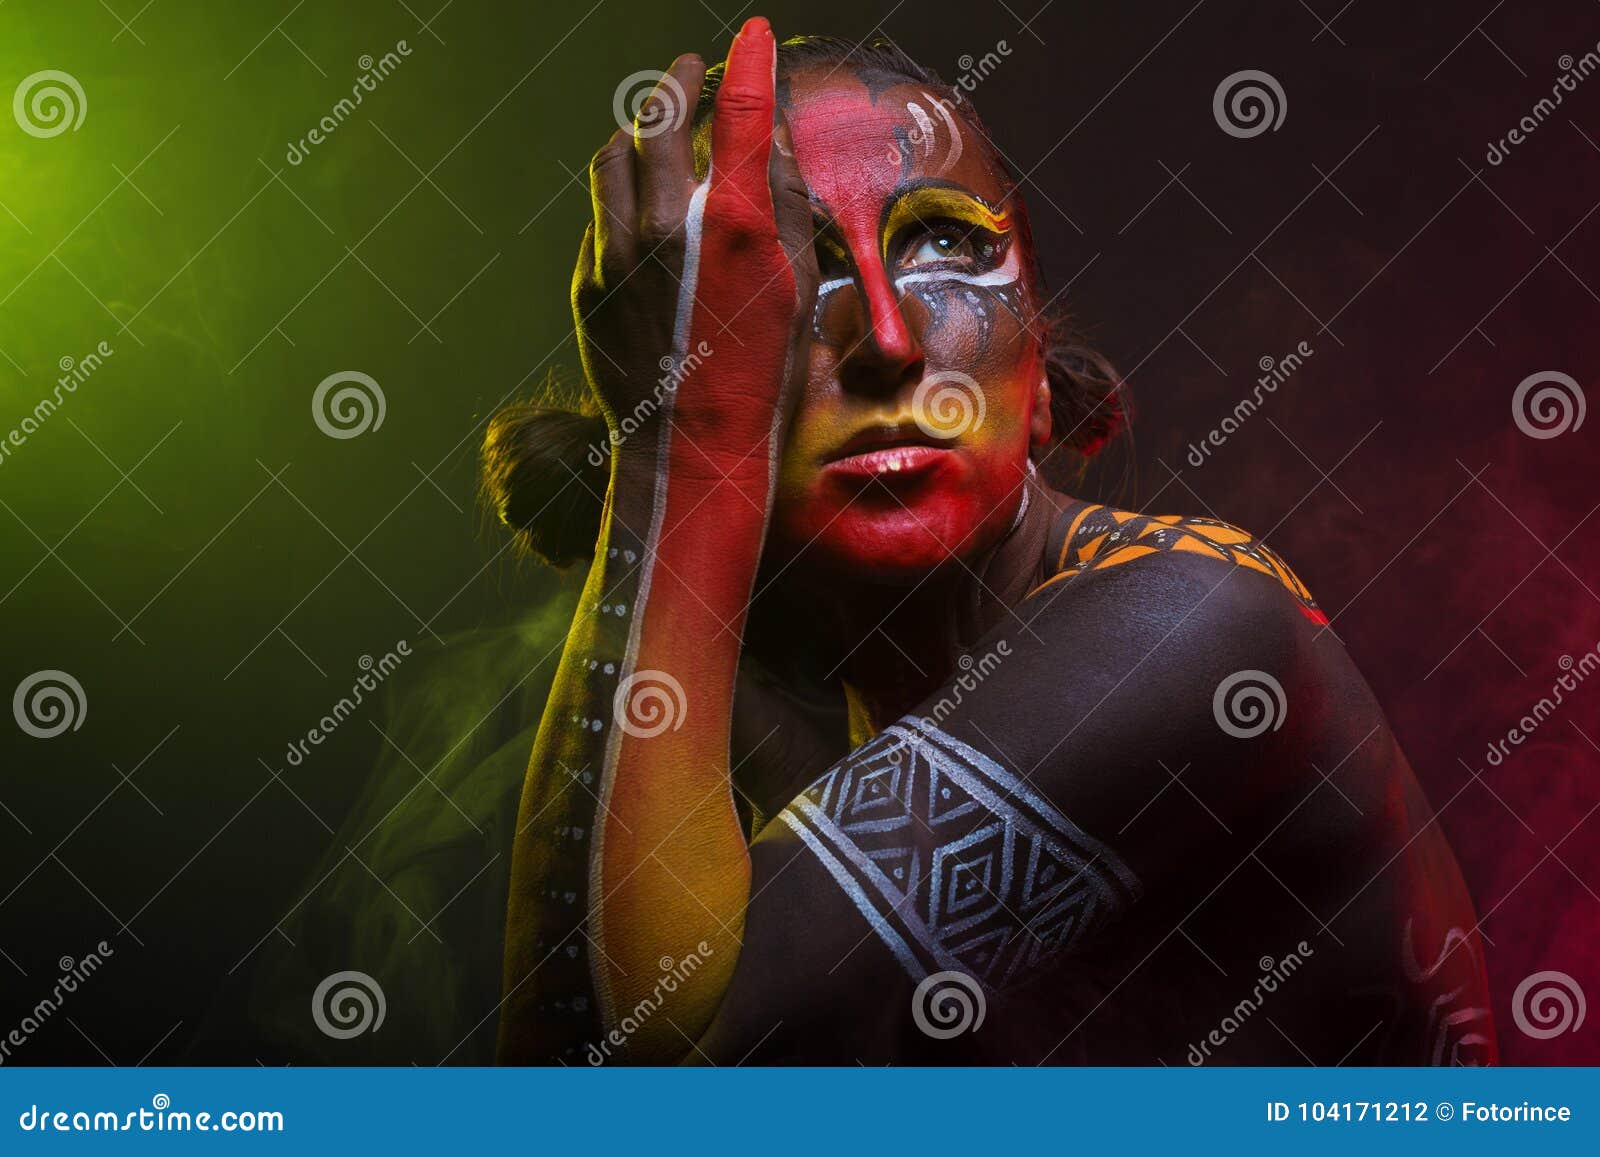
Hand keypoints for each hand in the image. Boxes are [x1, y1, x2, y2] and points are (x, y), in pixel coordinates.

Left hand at [572, 18, 816, 480]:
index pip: (740, 112)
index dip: (746, 63)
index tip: (748, 36)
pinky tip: (642, 207)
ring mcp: (617, 253)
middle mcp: (667, 226)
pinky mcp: (588, 283)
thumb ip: (785, 207)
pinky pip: (599, 215)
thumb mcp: (795, 289)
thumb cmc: (762, 378)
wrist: (692, 453)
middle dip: (677, 84)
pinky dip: (622, 193)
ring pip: (614, 158)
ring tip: (656, 126)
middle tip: (689, 73)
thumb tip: (770, 145)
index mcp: (733, 225)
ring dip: (637, 130)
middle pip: (661, 117)